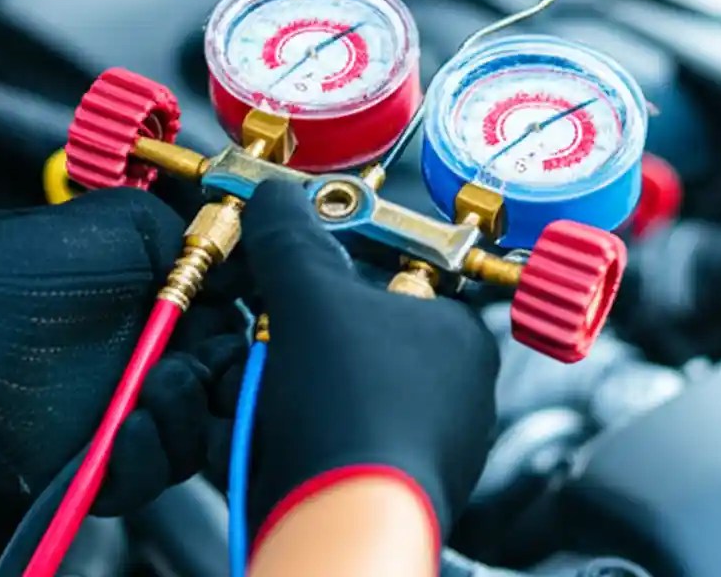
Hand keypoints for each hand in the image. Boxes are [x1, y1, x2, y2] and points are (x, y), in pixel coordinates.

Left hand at [0, 188, 247, 514]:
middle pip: (220, 413)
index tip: (228, 346)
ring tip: (150, 391)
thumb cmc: (48, 252)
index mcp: (179, 328)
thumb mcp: (141, 226)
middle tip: (186, 367)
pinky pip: (133, 487)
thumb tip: (250, 270)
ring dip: (180, 425)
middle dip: (217, 395)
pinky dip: (139, 465)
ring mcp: (125, 420)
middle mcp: (158, 377)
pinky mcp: (87, 459)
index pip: (235, 360)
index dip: (241, 359)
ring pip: (186, 453)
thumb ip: (203, 248)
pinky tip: (126, 427)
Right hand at [239, 181, 499, 546]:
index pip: (391, 276)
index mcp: (458, 335)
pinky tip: (265, 442)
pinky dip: (283, 437)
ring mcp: (420, 443)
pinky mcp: (382, 485)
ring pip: (329, 393)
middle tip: (267, 348)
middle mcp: (451, 392)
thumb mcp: (311, 297)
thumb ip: (291, 237)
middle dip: (290, 344)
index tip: (293, 274)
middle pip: (350, 340)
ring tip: (261, 402)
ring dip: (278, 392)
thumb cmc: (355, 414)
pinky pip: (324, 440)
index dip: (330, 272)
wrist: (341, 521)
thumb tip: (276, 198)